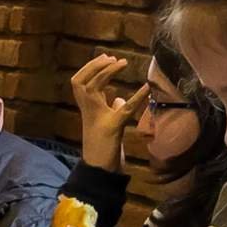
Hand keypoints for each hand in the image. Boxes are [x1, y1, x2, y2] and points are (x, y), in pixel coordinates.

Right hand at [70, 53, 138, 173]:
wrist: (100, 169)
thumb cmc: (103, 147)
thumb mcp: (109, 123)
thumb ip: (113, 109)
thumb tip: (120, 98)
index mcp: (87, 109)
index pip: (79, 81)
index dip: (90, 67)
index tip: (106, 57)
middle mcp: (89, 110)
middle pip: (82, 81)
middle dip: (95, 65)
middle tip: (112, 57)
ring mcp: (99, 117)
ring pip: (93, 87)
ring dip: (107, 73)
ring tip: (121, 63)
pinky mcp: (113, 127)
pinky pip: (125, 109)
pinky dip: (137, 97)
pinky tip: (147, 88)